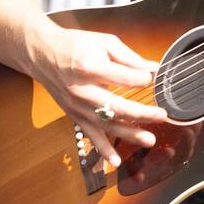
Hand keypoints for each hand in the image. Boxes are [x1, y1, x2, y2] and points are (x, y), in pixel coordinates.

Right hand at [25, 23, 168, 166]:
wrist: (41, 54)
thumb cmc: (74, 45)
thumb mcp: (104, 42)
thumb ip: (130, 58)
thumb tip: (153, 69)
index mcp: (89, 67)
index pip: (123, 77)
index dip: (142, 78)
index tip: (153, 77)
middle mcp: (81, 90)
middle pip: (115, 106)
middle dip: (141, 113)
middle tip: (161, 115)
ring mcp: (77, 106)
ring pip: (106, 125)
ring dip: (129, 134)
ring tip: (149, 139)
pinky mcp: (75, 115)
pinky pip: (90, 136)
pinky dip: (103, 150)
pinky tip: (116, 161)